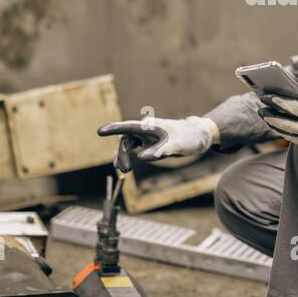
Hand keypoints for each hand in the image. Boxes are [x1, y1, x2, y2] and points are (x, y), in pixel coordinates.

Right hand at [97, 115, 214, 171]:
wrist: (197, 137)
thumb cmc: (188, 138)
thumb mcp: (177, 146)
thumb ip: (160, 150)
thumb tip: (142, 157)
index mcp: (150, 126)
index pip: (128, 126)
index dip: (113, 129)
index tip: (100, 131)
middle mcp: (145, 129)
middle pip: (125, 139)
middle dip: (122, 154)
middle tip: (124, 170)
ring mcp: (146, 136)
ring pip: (128, 145)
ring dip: (123, 156)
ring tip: (123, 170)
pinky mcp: (149, 142)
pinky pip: (133, 148)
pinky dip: (128, 157)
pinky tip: (126, 166)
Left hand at [260, 84, 297, 161]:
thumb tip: (296, 88)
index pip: (294, 108)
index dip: (279, 103)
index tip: (268, 98)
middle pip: (286, 125)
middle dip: (272, 117)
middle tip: (261, 111)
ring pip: (291, 137)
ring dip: (279, 128)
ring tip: (270, 120)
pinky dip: (296, 135)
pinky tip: (288, 129)